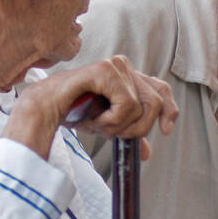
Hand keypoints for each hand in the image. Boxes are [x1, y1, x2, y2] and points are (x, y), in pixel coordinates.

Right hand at [5, 55, 176, 159]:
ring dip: (120, 125)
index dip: (169, 111)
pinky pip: (127, 104)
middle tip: (113, 133)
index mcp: (129, 78)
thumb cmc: (75, 114)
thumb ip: (129, 133)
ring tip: (99, 122)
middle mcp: (125, 67)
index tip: (166, 131)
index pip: (162, 91)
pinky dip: (112, 119)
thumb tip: (147, 153)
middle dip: (137, 128)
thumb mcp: (110, 126)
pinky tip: (94, 116)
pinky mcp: (106, 69)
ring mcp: (116, 65)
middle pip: (155, 104)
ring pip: (141, 107)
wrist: (47, 111)